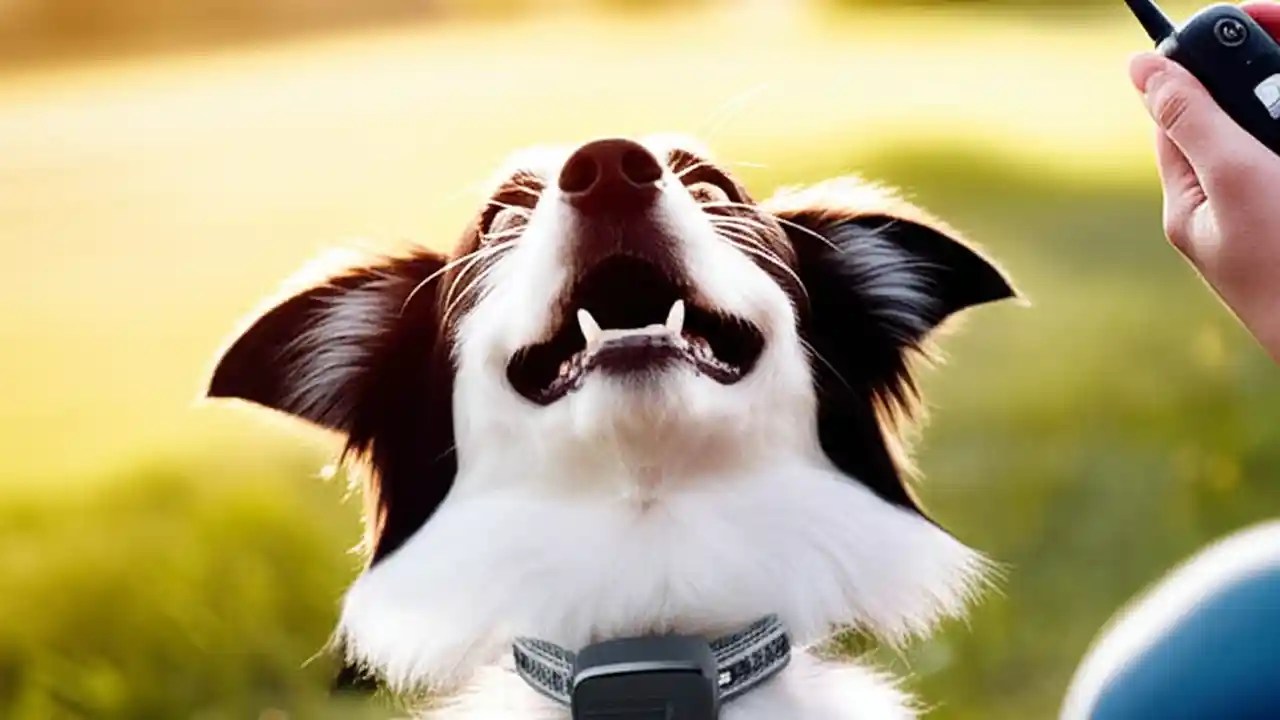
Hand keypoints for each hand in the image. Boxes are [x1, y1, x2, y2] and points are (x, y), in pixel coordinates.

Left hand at [1128, 2, 1279, 361]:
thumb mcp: (1234, 179)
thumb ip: (1194, 121)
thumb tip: (1140, 68)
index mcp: (1192, 204)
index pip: (1183, 117)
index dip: (1205, 70)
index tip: (1243, 24)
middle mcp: (1229, 210)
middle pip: (1237, 124)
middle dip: (1263, 92)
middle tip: (1276, 74)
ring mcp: (1263, 215)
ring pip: (1264, 138)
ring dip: (1274, 118)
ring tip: (1277, 141)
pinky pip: (1274, 167)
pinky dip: (1279, 150)